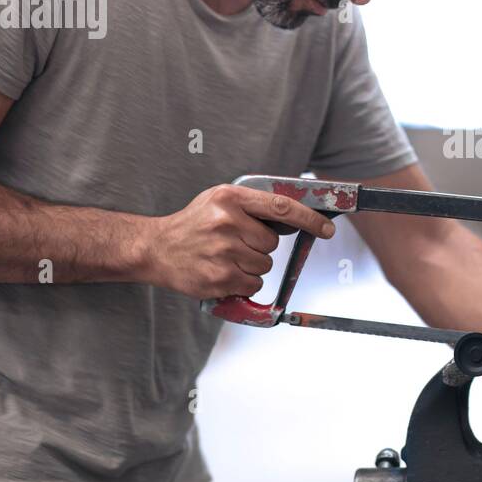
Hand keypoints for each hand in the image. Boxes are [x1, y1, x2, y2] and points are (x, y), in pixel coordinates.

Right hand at [143, 184, 334, 299]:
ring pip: (264, 265)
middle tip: (235, 244)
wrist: (154, 248)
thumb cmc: (193, 224)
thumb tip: (294, 219)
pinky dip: (243, 282)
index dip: (309, 219)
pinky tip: (223, 272)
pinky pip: (253, 284)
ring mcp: (223, 251)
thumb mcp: (219, 201)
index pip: (282, 207)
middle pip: (272, 243)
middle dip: (260, 247)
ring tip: (225, 257)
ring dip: (251, 266)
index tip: (327, 229)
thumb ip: (253, 205)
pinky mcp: (219, 277)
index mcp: (230, 198)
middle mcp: (227, 222)